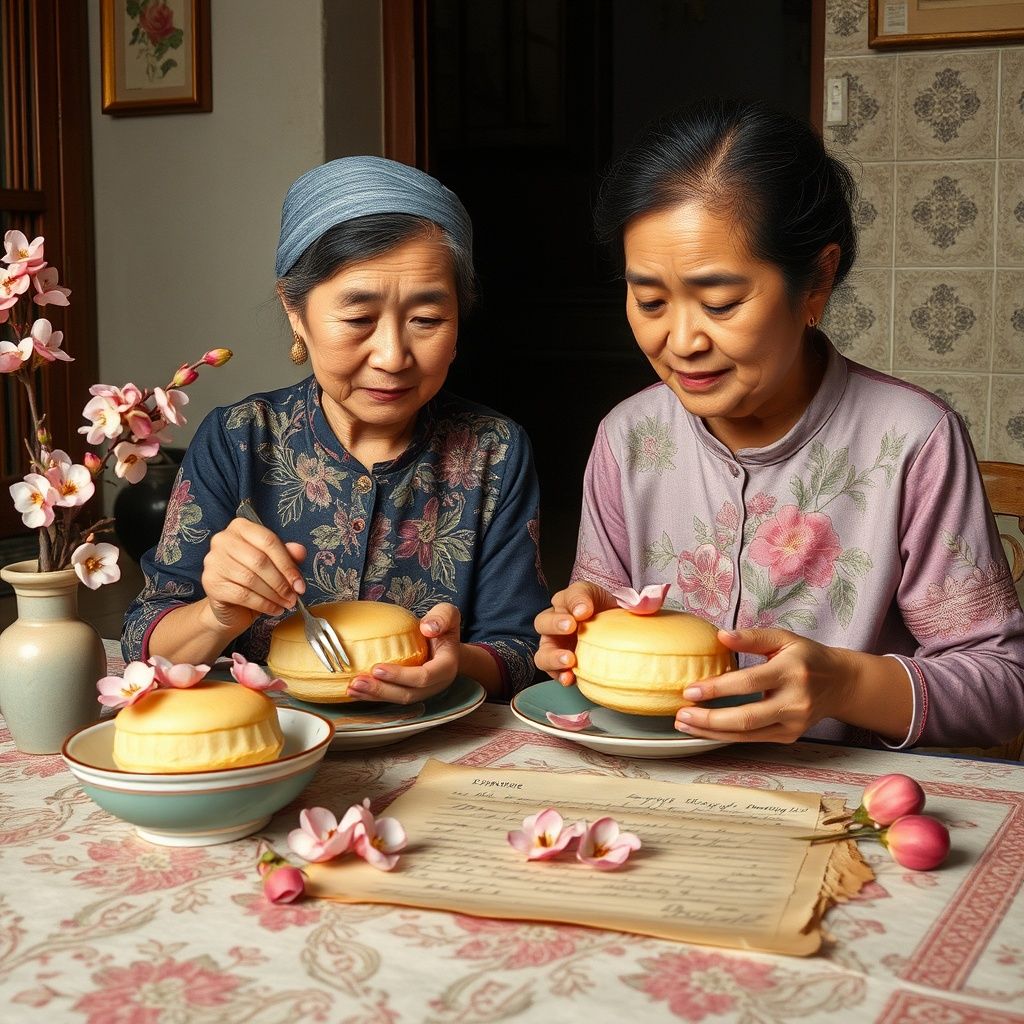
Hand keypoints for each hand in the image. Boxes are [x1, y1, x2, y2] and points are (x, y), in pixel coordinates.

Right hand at [200, 518, 306, 635]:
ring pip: (251, 579)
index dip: (288, 564)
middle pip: (260, 560)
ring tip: (286, 604)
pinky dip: (263, 604)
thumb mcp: (274, 564)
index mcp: (240, 527)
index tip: (300, 584)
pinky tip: (274, 609)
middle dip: (281, 582)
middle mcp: (222, 540)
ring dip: (274, 595)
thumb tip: (300, 551)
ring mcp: (213, 561)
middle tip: (294, 596)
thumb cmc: (253, 579)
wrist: (230, 606)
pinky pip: (242, 595)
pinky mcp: (210, 583)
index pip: (269, 540)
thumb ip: (287, 555)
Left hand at [348, 603, 460, 703]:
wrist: (447, 644)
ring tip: (352, 688)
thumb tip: (427, 628)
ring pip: (399, 699)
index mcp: (446, 666)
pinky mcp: (411, 691)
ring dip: (374, 696)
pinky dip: (374, 696)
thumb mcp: (448, 614)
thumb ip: (442, 617)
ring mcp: (423, 691)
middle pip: (409, 694)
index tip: (377, 668)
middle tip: (358, 681)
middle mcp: (436, 684)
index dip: (401, 676)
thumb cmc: (444, 627)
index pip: (424, 677)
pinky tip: (356, 691)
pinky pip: (393, 697)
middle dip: (382, 690)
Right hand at [533, 581, 618, 685]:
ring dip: (553, 658)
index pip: (561, 602)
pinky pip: (556, 674)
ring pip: (543, 655)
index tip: (580, 614)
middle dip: (554, 626)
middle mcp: (553, 627)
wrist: (615, 630)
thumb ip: (583, 597)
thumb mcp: (593, 593)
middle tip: (570, 628)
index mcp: (561, 606)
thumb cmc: (600, 608)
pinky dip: (562, 676)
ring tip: (568, 660)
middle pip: (542, 625)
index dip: (567, 609)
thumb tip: (581, 611)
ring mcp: (556, 649)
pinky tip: (570, 678)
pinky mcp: (564, 667)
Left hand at [672, 627, 853, 743]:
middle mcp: (794, 702)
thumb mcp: (783, 638)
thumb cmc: (807, 657)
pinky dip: (725, 736)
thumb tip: (720, 635)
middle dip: (709, 719)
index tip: (690, 690)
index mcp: (791, 672)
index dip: (717, 689)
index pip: (748, 683)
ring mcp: (793, 724)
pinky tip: (705, 730)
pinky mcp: (789, 736)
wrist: (841, 683)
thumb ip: (751, 637)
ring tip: (684, 725)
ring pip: (747, 734)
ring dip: (711, 732)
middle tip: (681, 714)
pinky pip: (752, 739)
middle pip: (746, 718)